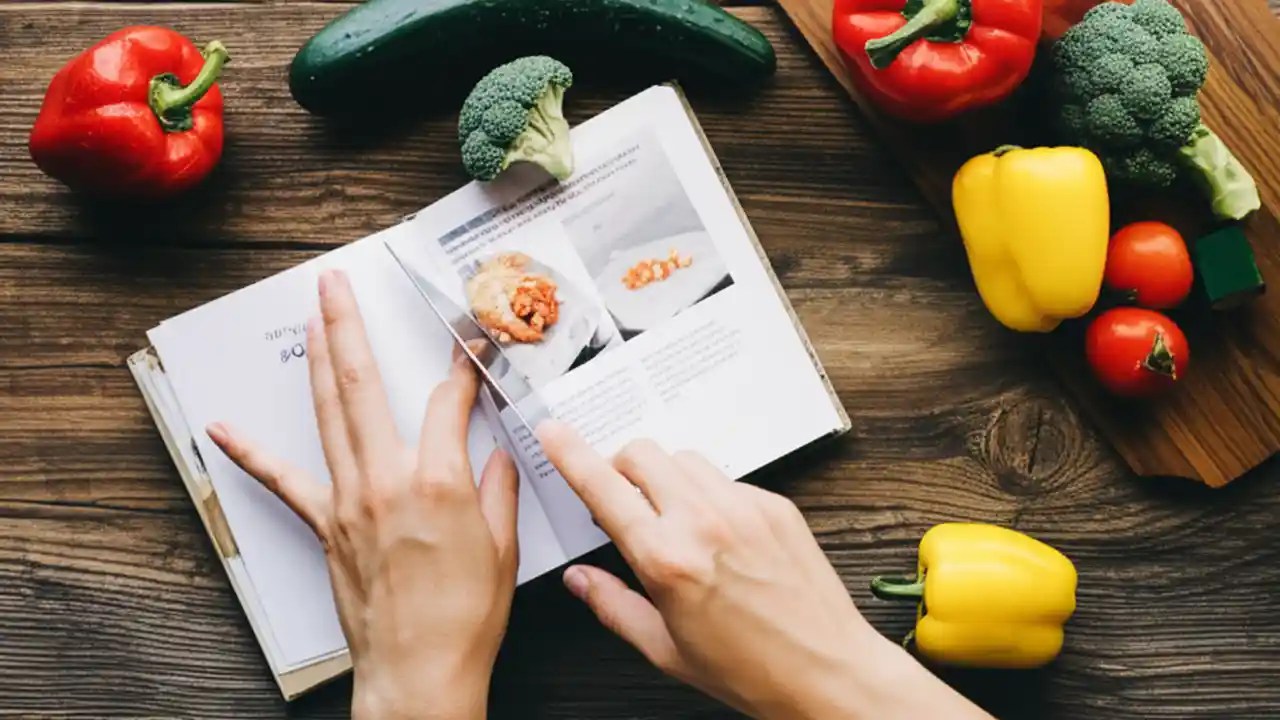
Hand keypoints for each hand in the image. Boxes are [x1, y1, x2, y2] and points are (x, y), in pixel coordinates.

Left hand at [207, 269, 518, 719]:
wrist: (421, 671)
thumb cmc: (466, 618)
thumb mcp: (502, 548)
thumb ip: (498, 491)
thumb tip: (498, 456)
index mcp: (441, 483)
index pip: (447, 404)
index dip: (461, 369)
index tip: (468, 346)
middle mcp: (388, 481)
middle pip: (362, 386)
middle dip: (348, 327)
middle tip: (335, 286)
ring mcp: (349, 502)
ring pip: (327, 416)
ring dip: (316, 363)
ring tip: (309, 321)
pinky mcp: (326, 528)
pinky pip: (285, 482)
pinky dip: (251, 453)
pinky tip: (223, 429)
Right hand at [537, 421, 990, 719]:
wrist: (827, 672)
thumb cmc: (749, 670)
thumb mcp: (664, 649)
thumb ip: (613, 605)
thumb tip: (580, 580)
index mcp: (666, 560)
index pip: (603, 488)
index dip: (570, 454)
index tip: (553, 433)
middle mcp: (704, 522)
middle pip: (642, 453)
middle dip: (621, 467)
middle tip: (620, 497)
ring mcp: (744, 507)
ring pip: (685, 459)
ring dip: (665, 477)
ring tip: (672, 519)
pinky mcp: (776, 505)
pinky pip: (727, 478)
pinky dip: (709, 494)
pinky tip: (718, 533)